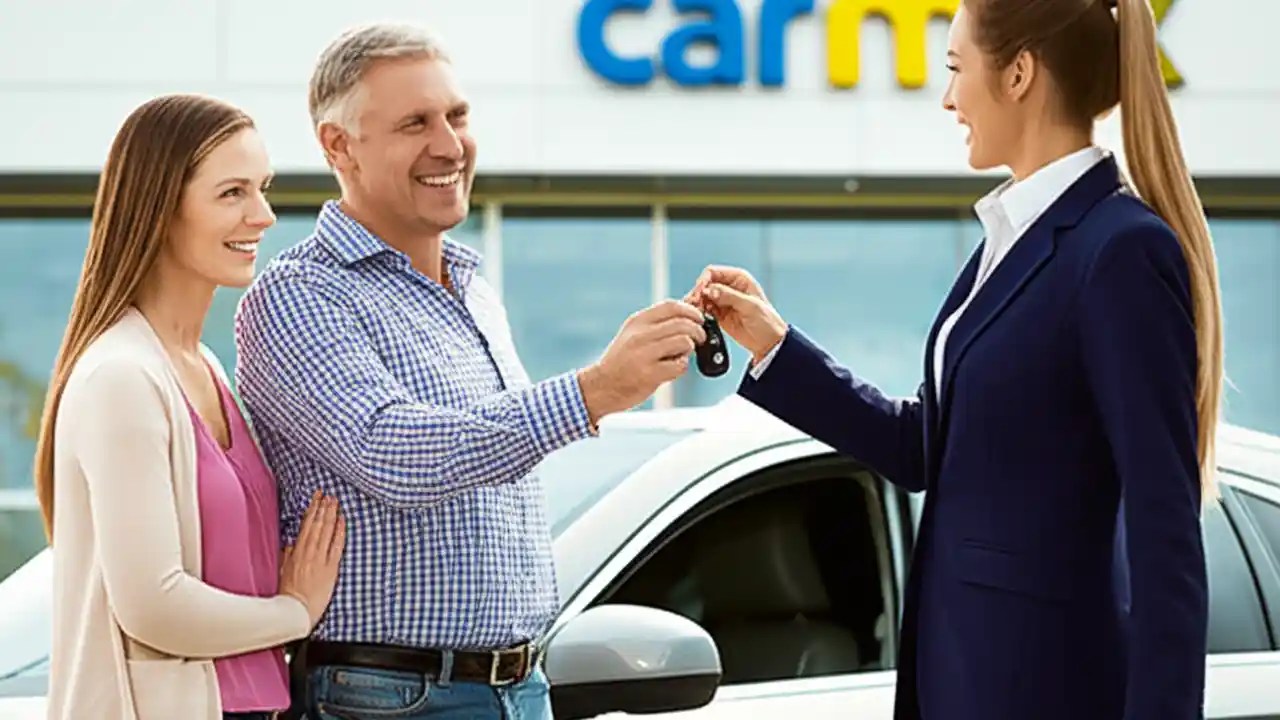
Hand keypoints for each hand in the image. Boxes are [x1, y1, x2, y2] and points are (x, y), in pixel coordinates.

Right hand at [278, 490, 345, 626]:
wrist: (295, 612)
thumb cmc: (288, 595)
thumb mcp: (283, 572)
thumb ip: (287, 556)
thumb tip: (289, 544)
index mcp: (296, 552)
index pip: (305, 525)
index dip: (312, 510)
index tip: (316, 498)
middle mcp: (308, 552)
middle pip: (317, 524)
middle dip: (322, 507)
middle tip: (328, 494)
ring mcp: (320, 559)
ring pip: (326, 531)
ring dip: (331, 514)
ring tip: (335, 501)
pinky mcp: (331, 568)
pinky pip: (336, 545)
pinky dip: (340, 531)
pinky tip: (343, 520)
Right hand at [579, 299, 706, 422]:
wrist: (601, 386)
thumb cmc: (621, 361)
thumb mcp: (632, 334)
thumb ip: (655, 325)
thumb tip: (686, 317)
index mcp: (637, 322)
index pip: (671, 306)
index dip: (691, 311)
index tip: (699, 319)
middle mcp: (640, 335)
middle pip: (683, 323)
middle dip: (698, 331)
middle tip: (699, 339)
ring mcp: (644, 354)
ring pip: (684, 342)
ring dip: (690, 349)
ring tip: (681, 355)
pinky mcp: (649, 374)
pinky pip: (680, 365)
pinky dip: (681, 367)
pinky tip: (672, 369)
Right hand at [685, 265, 786, 362]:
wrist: (769, 342)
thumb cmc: (767, 321)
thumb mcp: (750, 306)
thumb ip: (729, 296)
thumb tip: (710, 290)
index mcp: (739, 279)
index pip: (713, 272)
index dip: (704, 281)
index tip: (700, 292)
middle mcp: (730, 287)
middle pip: (705, 284)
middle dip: (698, 293)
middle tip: (693, 304)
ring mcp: (723, 301)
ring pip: (702, 297)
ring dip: (696, 303)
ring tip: (694, 311)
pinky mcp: (719, 314)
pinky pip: (704, 310)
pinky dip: (699, 312)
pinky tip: (699, 317)